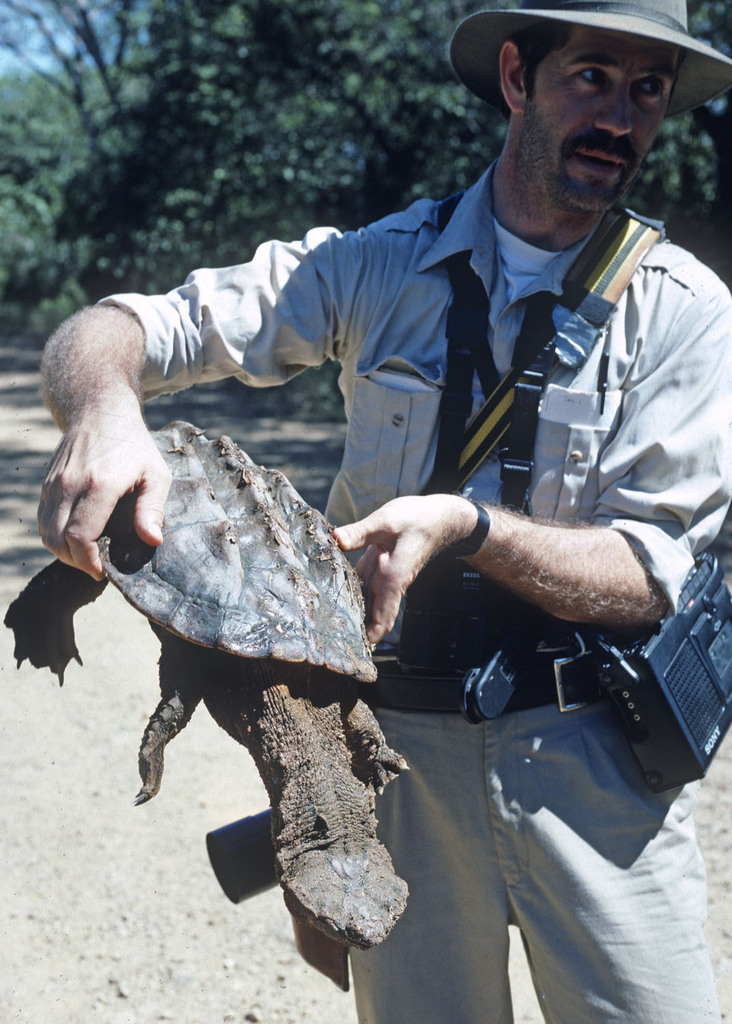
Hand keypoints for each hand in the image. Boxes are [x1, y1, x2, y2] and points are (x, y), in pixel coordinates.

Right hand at [38, 404, 171, 578]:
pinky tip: (76, 538)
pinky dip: (55, 536)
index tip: (103, 570)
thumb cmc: (134, 445)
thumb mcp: (156, 473)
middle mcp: (69, 484)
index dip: (89, 562)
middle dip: (76, 562)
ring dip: (63, 552)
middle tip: (97, 566)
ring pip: (46, 533)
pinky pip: (43, 520)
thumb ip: (153, 509)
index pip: (80, 537)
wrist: (100, 410)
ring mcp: (54, 483)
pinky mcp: (47, 483)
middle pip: (58, 541)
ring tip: (87, 554)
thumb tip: (152, 541)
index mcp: (99, 484)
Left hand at [334, 494, 476, 643]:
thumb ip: (359, 532)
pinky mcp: (380, 567)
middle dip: (355, 632)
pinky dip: (350, 593)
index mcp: (392, 578)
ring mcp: (384, 577)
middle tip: (330, 645)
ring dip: (351, 615)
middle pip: (371, 617)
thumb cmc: (418, 519)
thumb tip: (335, 540)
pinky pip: (363, 586)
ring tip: (326, 628)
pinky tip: (330, 596)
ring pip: (366, 603)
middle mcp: (389, 583)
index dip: (369, 638)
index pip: (381, 619)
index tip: (354, 652)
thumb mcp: (386, 521)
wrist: (439, 517)